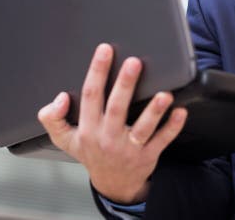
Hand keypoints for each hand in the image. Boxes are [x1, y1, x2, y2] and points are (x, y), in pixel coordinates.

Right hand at [37, 43, 186, 203]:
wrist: (112, 183)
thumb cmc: (91, 152)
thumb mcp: (64, 139)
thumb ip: (53, 118)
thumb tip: (59, 98)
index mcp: (88, 129)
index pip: (91, 96)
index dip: (97, 72)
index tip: (105, 50)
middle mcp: (108, 137)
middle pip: (117, 108)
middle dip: (125, 85)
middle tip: (134, 63)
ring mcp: (130, 148)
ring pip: (143, 128)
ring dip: (154, 111)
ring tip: (164, 94)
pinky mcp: (149, 155)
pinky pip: (162, 140)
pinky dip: (173, 127)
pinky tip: (181, 112)